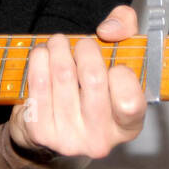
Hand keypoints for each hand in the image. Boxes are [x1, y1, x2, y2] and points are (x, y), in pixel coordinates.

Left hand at [8, 4, 145, 159]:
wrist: (56, 128)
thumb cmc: (94, 87)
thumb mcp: (120, 58)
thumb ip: (126, 29)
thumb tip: (108, 30)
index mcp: (127, 126)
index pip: (129, 102)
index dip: (121, 74)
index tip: (113, 65)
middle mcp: (100, 139)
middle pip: (93, 79)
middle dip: (85, 49)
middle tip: (82, 43)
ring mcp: (69, 138)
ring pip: (63, 75)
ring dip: (58, 48)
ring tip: (58, 42)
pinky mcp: (41, 131)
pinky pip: (38, 83)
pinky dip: (39, 59)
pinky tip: (42, 55)